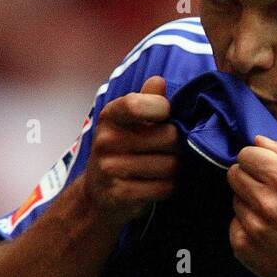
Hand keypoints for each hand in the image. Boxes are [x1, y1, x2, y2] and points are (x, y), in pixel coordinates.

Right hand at [82, 76, 179, 225]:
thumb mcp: (129, 122)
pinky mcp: (120, 194)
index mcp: (110, 116)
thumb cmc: (121, 152)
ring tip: (167, 168)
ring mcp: (110, 168)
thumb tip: (159, 81)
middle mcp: (106, 140)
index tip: (166, 116)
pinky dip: (169, 188)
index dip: (164, 109)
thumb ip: (146, 100)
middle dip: (178, 145)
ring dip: (176, 170)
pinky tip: (161, 185)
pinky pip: (163, 188)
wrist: (98, 195)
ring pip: (170, 165)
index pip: (138, 104)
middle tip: (172, 150)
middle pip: (169, 137)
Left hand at [226, 135, 276, 276]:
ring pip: (234, 198)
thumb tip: (258, 140)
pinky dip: (246, 225)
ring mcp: (251, 226)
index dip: (255, 160)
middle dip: (248, 178)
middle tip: (266, 192)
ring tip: (270, 216)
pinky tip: (266, 234)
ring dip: (248, 203)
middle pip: (234, 174)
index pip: (247, 155)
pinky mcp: (241, 245)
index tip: (264, 169)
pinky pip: (234, 222)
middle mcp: (266, 204)